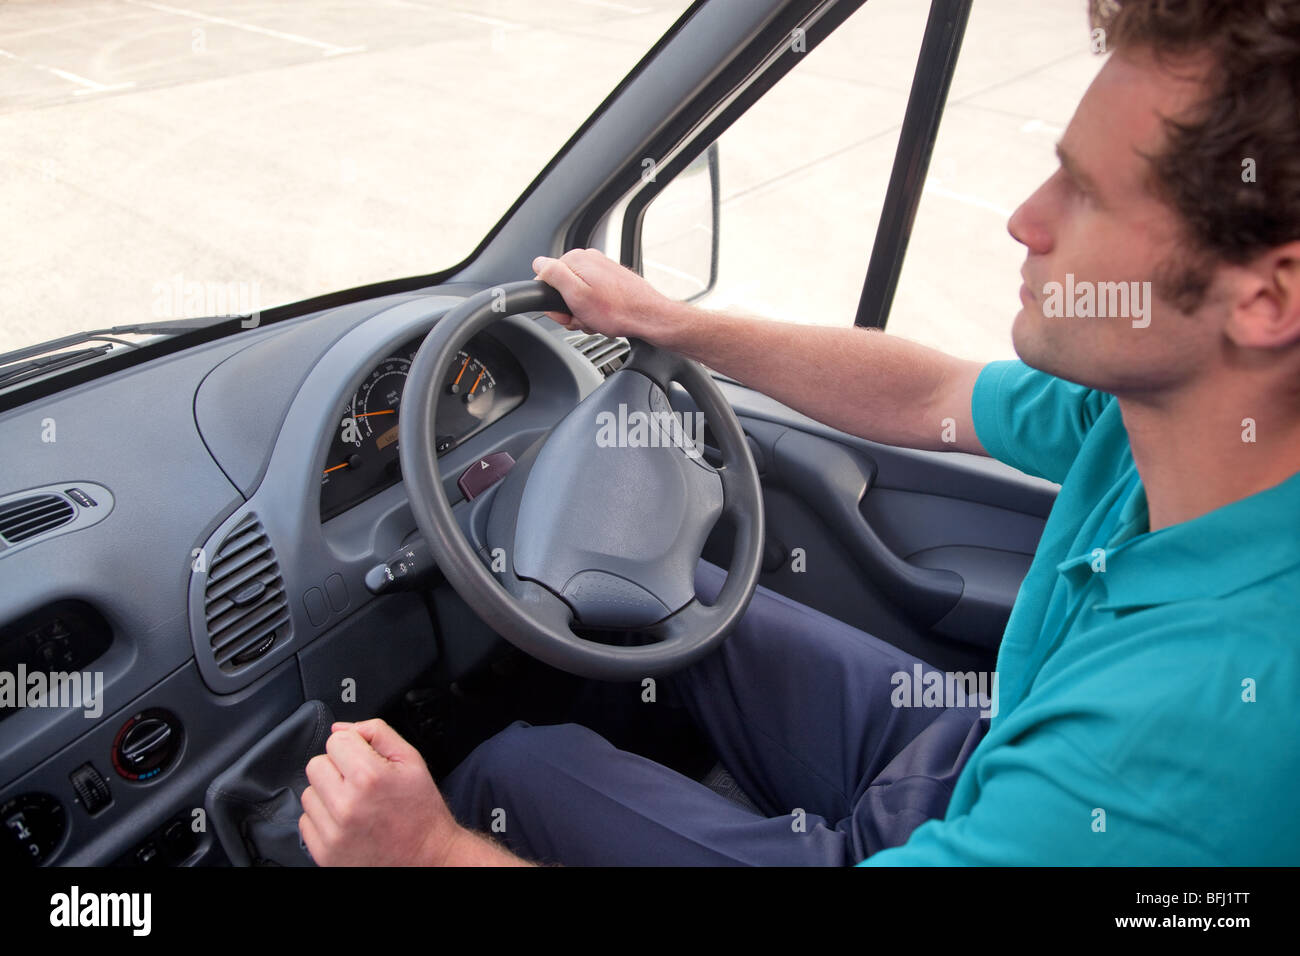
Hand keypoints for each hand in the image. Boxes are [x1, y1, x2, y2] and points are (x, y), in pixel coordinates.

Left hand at [299, 718, 460, 865]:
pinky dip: (324, 819)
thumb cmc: (420, 811)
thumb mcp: (412, 760)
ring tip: (355, 804)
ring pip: (309, 793)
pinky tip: (346, 822)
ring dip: (328, 794)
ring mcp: (333, 832)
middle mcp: (347, 805)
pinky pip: (306, 821)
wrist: (427, 858)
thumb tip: (341, 728)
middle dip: (337, 768)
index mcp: (369, 777)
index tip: (366, 760)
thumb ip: (378, 733)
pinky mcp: (324, 853)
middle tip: (360, 782)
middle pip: (316, 765)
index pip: (335, 741)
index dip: (353, 746)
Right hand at [532, 248, 680, 344]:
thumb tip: (538, 264)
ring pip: (577, 296)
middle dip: (569, 309)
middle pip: (561, 288)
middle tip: (583, 317)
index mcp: (577, 260)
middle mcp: (589, 260)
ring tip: (596, 319)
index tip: (566, 311)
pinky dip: (594, 311)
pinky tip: (603, 318)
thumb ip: (553, 275)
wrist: (648, 317)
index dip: (552, 301)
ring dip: (582, 313)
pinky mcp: (610, 281)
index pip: (545, 278)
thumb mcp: (576, 294)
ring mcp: (600, 270)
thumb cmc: (617, 310)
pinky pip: (591, 298)